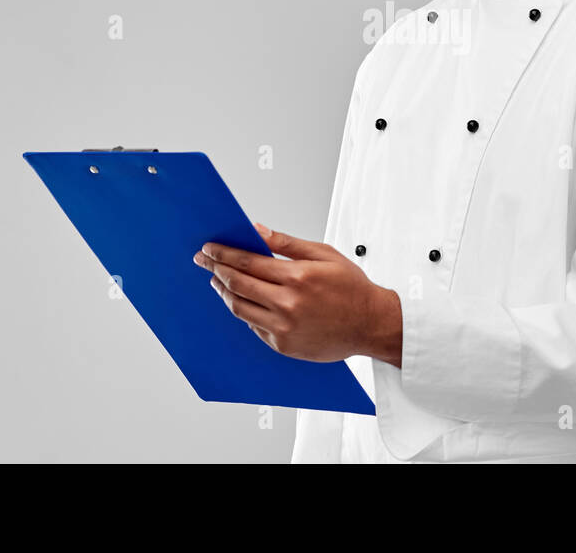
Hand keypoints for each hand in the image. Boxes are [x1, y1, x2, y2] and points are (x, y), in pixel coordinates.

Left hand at [194, 222, 401, 365]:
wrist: (370, 324)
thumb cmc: (351, 288)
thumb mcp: (324, 254)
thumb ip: (287, 243)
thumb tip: (257, 230)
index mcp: (297, 277)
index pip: (247, 262)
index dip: (223, 253)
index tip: (209, 248)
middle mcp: (287, 304)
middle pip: (237, 284)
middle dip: (216, 269)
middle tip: (204, 261)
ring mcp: (283, 328)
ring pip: (239, 307)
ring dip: (224, 292)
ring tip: (219, 281)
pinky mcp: (282, 345)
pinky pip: (253, 326)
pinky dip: (244, 310)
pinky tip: (242, 300)